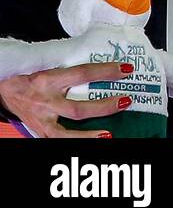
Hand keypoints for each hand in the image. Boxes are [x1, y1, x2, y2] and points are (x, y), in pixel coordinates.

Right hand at [0, 62, 134, 137]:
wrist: (4, 90)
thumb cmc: (32, 76)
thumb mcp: (50, 67)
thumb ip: (73, 69)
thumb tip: (105, 66)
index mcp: (49, 80)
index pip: (82, 74)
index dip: (105, 72)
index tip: (126, 69)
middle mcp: (45, 101)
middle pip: (77, 109)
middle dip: (103, 107)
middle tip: (125, 101)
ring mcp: (42, 119)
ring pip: (65, 133)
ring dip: (88, 135)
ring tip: (109, 134)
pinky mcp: (39, 131)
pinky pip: (57, 140)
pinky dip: (75, 142)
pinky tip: (92, 141)